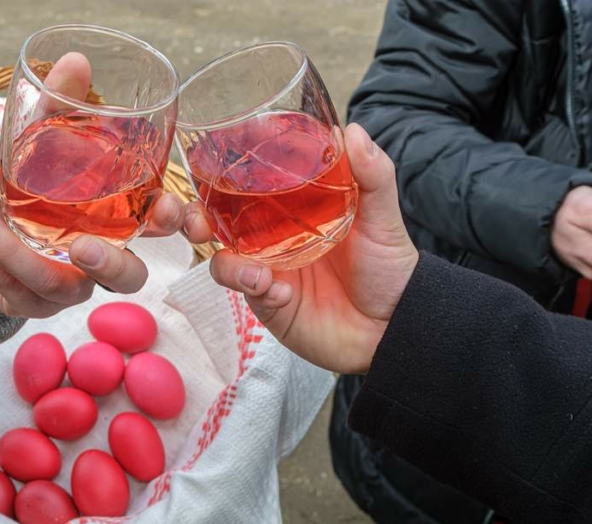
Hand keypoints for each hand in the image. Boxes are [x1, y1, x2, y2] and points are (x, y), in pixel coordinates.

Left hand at [0, 53, 185, 317]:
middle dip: (110, 266)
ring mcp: (69, 286)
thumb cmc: (17, 186)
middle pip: (130, 278)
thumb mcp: (35, 142)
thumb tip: (75, 62)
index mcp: (117, 217)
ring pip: (58, 287)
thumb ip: (57, 108)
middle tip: (80, 246)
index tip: (167, 212)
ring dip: (13, 253)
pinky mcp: (31, 303)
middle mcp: (101, 257)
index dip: (171, 222)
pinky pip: (15, 291)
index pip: (159, 224)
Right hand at [188, 123, 419, 373]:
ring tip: (256, 274)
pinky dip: (256, 289)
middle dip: (197, 221)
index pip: (248, 188)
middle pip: (219, 224)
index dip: (221, 178)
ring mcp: (268, 271)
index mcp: (293, 210)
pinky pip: (248, 293)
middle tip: (197, 224)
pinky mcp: (269, 304)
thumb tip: (353, 130)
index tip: (209, 165)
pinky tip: (282, 292)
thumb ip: (372, 175)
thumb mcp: (382, 216)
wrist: (394, 325)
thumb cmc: (387, 268)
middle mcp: (273, 238)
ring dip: (227, 264)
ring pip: (224, 260)